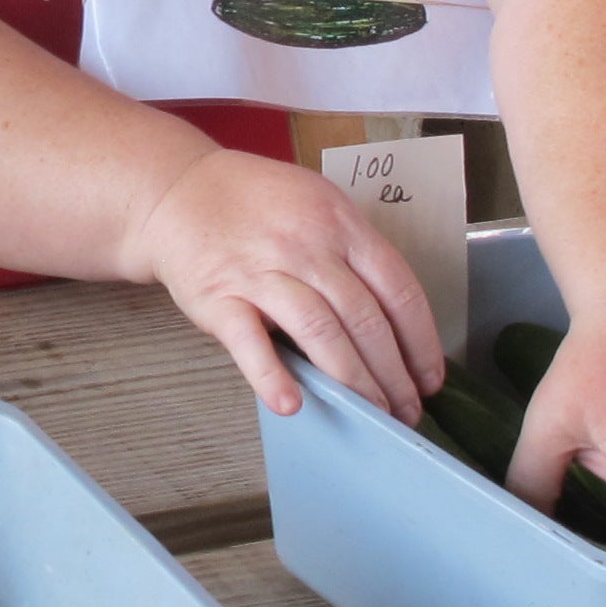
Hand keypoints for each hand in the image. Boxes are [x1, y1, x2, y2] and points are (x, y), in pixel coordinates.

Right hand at [126, 148, 444, 423]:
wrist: (176, 192)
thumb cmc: (252, 204)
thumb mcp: (316, 205)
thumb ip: (352, 253)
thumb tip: (394, 321)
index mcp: (340, 224)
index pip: (398, 289)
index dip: (420, 341)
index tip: (429, 377)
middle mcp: (307, 246)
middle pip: (365, 318)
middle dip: (393, 374)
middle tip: (406, 411)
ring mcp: (261, 271)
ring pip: (321, 332)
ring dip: (353, 381)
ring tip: (371, 414)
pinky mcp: (219, 297)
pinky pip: (250, 342)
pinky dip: (272, 376)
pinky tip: (292, 404)